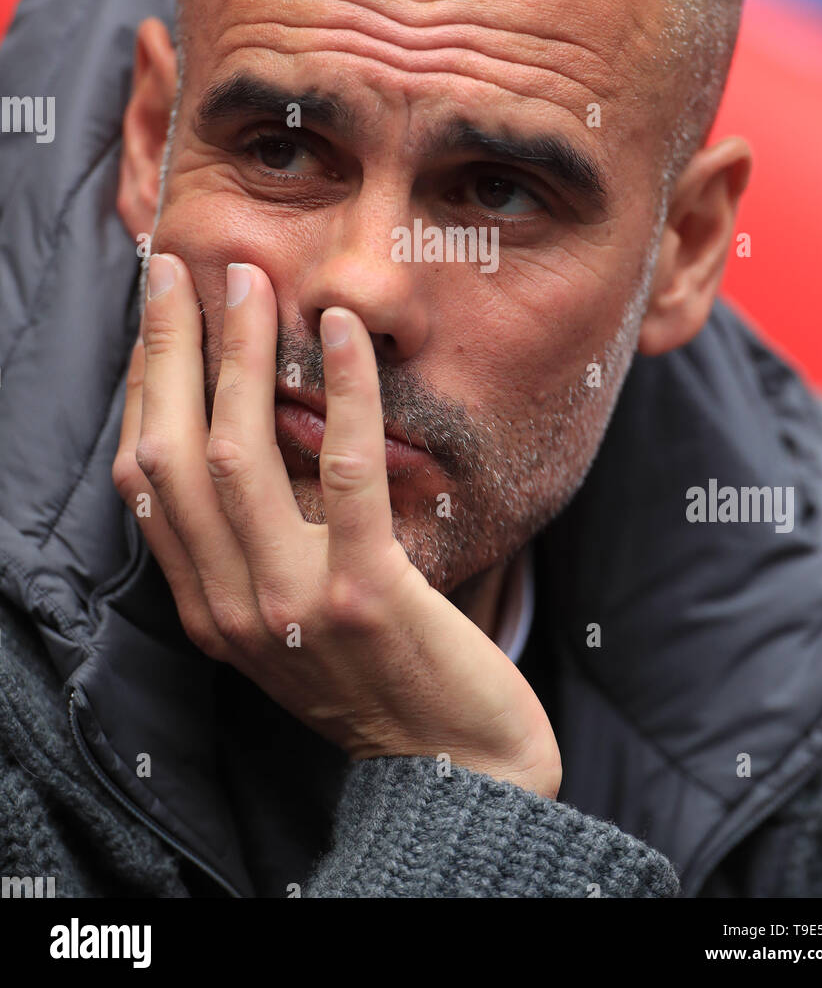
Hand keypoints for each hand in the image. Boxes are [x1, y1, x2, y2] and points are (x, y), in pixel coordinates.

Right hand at [112, 254, 561, 798]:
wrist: (455, 770)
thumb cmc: (384, 674)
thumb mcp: (293, 612)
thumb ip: (264, 536)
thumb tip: (257, 417)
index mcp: (207, 606)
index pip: (146, 480)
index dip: (146, 388)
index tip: (159, 314)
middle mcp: (229, 607)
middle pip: (173, 455)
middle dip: (175, 352)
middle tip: (186, 270)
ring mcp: (291, 604)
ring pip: (238, 455)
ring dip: (239, 355)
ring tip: (253, 280)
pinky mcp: (366, 595)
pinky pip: (348, 474)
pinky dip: (344, 392)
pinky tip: (344, 331)